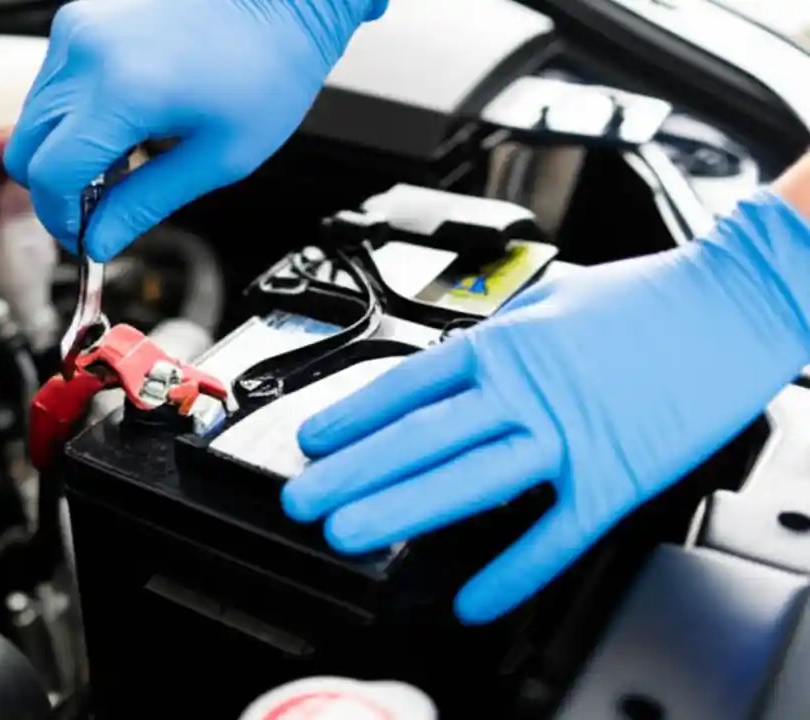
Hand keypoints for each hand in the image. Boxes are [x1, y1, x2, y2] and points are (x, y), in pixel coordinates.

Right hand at [3, 0, 386, 260]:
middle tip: (101, 210)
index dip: (62, 219)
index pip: (51, 174)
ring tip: (125, 161)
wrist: (281, 3)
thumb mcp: (216, 159)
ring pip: (33, 120)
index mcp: (122, 89)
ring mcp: (78, 31)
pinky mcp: (80, 21)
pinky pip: (50, 88)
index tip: (85, 237)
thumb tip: (100, 242)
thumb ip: (145, 204)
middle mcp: (86, 53)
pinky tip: (122, 126)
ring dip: (65, 152)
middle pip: (26, 149)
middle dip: (57, 191)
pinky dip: (72, 119)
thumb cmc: (266, 70)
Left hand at [282, 190, 809, 623]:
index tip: (313, 440)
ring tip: (348, 531)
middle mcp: (526, 390)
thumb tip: (457, 357)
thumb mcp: (553, 297)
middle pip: (421, 437)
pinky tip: (472, 598)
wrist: (737, 302)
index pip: (410, 385)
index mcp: (506, 344)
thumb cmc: (650, 298)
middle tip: (303, 498)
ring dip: (401, 509)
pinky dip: (512, 570)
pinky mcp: (615, 476)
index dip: (354, 415)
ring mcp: (568, 436)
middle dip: (354, 470)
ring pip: (468, 481)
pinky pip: (555, 533)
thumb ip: (500, 332)